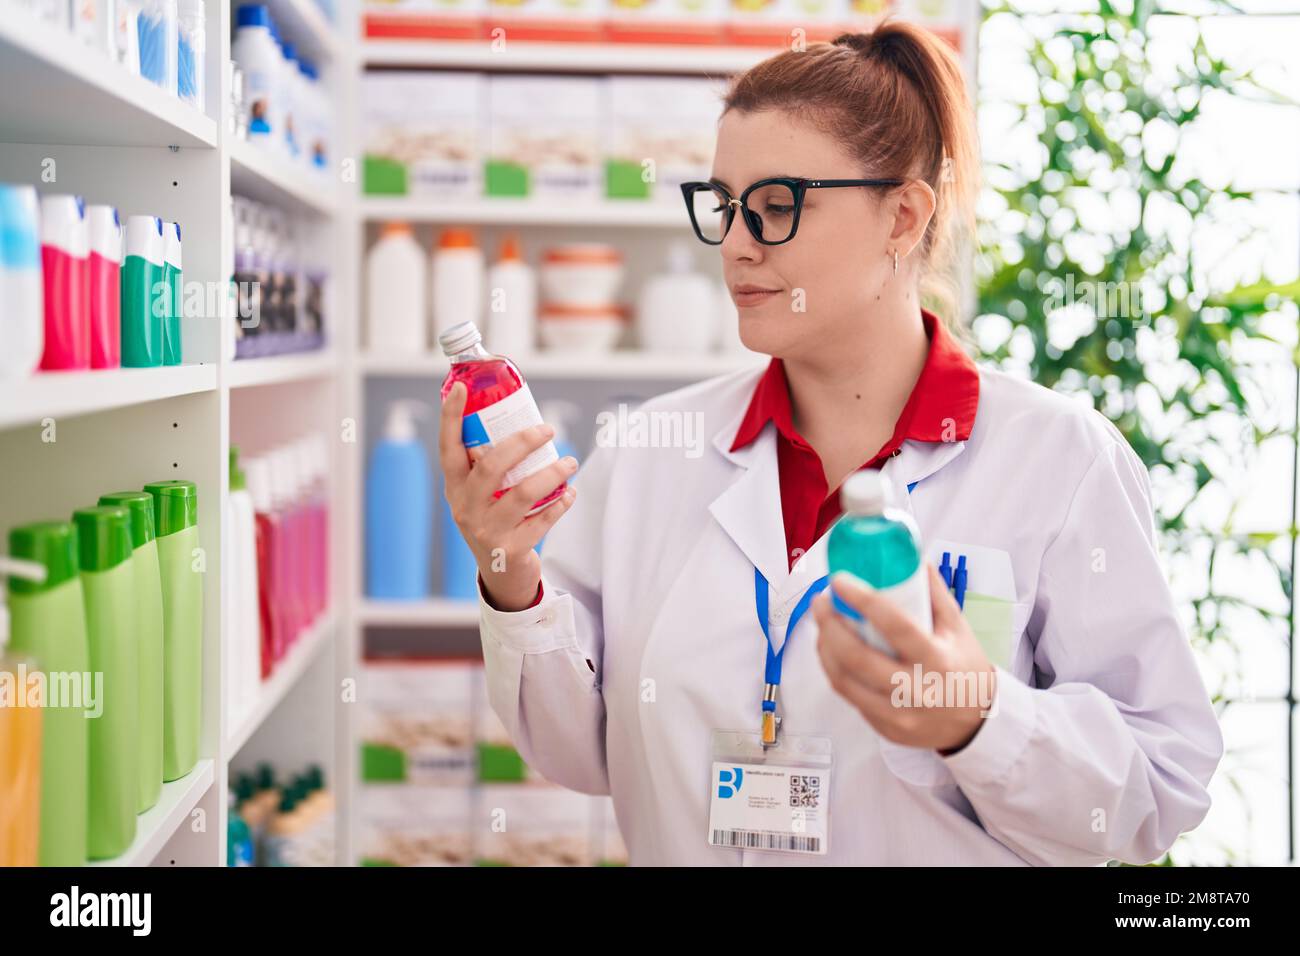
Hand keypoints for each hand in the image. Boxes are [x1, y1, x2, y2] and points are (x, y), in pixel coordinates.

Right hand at [439, 380, 578, 610]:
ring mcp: (487, 531)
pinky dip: (560, 504)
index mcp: (455, 489)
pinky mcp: (511, 550)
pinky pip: (542, 520)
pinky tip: (570, 493)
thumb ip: (489, 468)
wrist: (500, 577)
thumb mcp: (480, 497)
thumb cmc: (494, 522)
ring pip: (522, 493)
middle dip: (522, 442)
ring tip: (569, 462)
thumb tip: (514, 424)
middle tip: (547, 429)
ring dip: (552, 473)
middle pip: (491, 466)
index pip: (448, 448)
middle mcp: (465, 509)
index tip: (461, 388)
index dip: (451, 418)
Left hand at [812, 562, 995, 753]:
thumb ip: (934, 593)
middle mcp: (916, 691)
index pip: (896, 626)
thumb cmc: (966, 668)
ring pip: (844, 679)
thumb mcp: (958, 628)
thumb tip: (912, 558)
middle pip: (857, 658)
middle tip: (821, 602)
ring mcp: (898, 715)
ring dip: (825, 647)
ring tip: (823, 624)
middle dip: (830, 625)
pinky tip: (832, 649)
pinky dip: (834, 668)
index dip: (863, 600)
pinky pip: (849, 695)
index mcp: (937, 660)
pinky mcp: (884, 728)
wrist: (976, 723)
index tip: (840, 580)